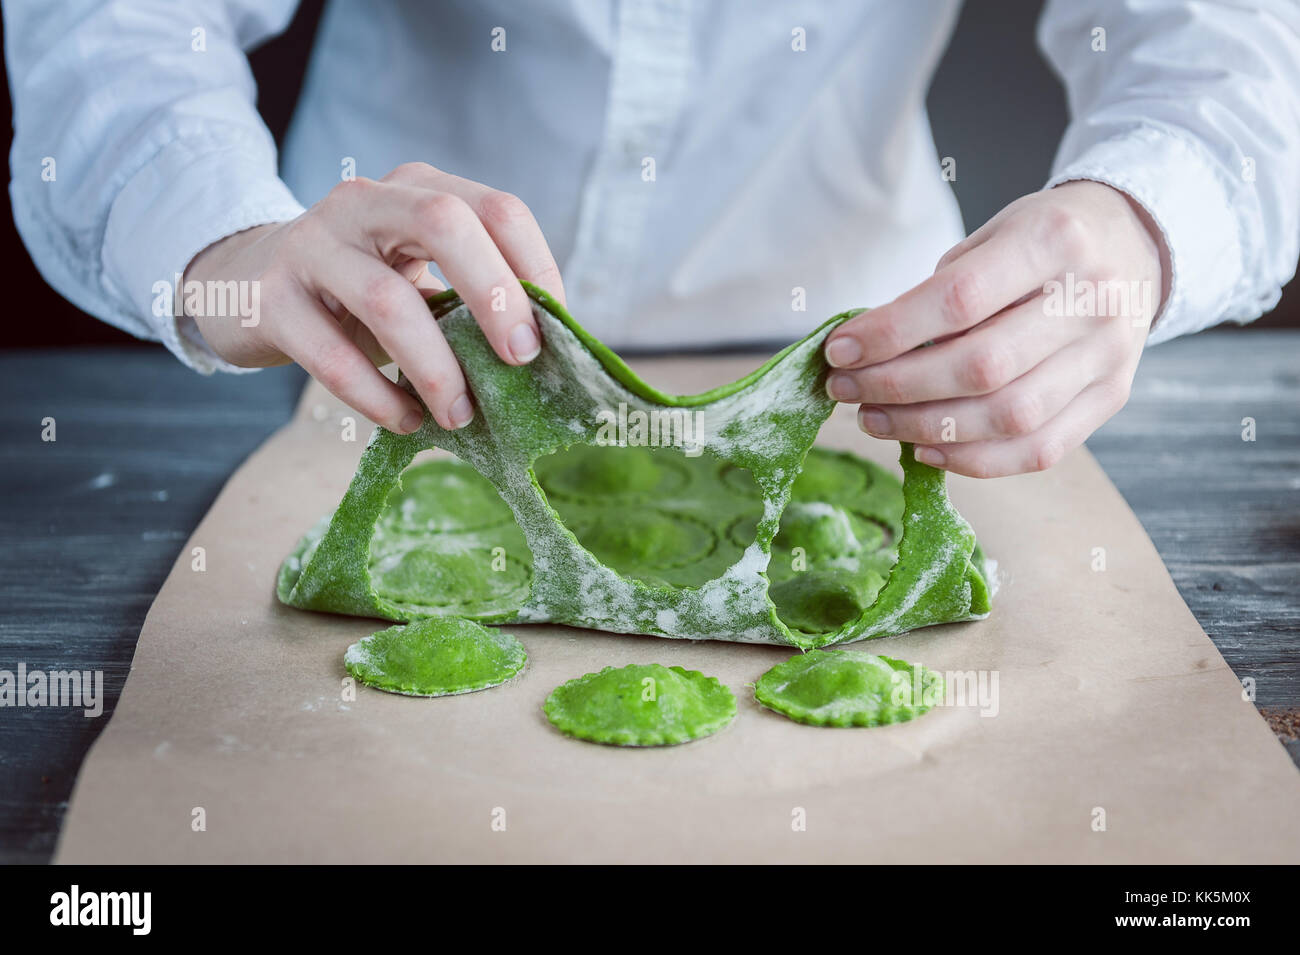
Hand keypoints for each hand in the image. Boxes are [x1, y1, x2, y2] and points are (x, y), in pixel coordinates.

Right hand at [185, 163, 565, 432]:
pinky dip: (378, 396)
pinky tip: (406, 421)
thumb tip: (545, 356)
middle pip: (445, 225)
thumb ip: (469, 298)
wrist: (241, 283)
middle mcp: (365, 202)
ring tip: (459, 415)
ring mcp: (312, 246)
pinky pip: (333, 357)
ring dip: (436, 368)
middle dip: (495, 296)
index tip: (553, 334)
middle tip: (520, 360)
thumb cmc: (355, 288)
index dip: (535, 270)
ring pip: (388, 301)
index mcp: (417, 189)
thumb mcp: (414, 274)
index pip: (497, 209)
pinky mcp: (271, 300)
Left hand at [823, 180, 1168, 476]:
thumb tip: (869, 352)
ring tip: (874, 420)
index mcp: (1053, 241)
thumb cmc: (1043, 240)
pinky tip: (924, 448)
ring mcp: (1108, 356)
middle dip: (896, 387)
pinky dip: (972, 459)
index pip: (958, 300)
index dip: (890, 334)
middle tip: (846, 390)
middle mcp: (1090, 300)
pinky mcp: (1111, 398)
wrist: (1133, 245)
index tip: (840, 350)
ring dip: (925, 428)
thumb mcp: (993, 234)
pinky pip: (1037, 450)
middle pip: (980, 368)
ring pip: (1007, 417)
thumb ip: (940, 290)